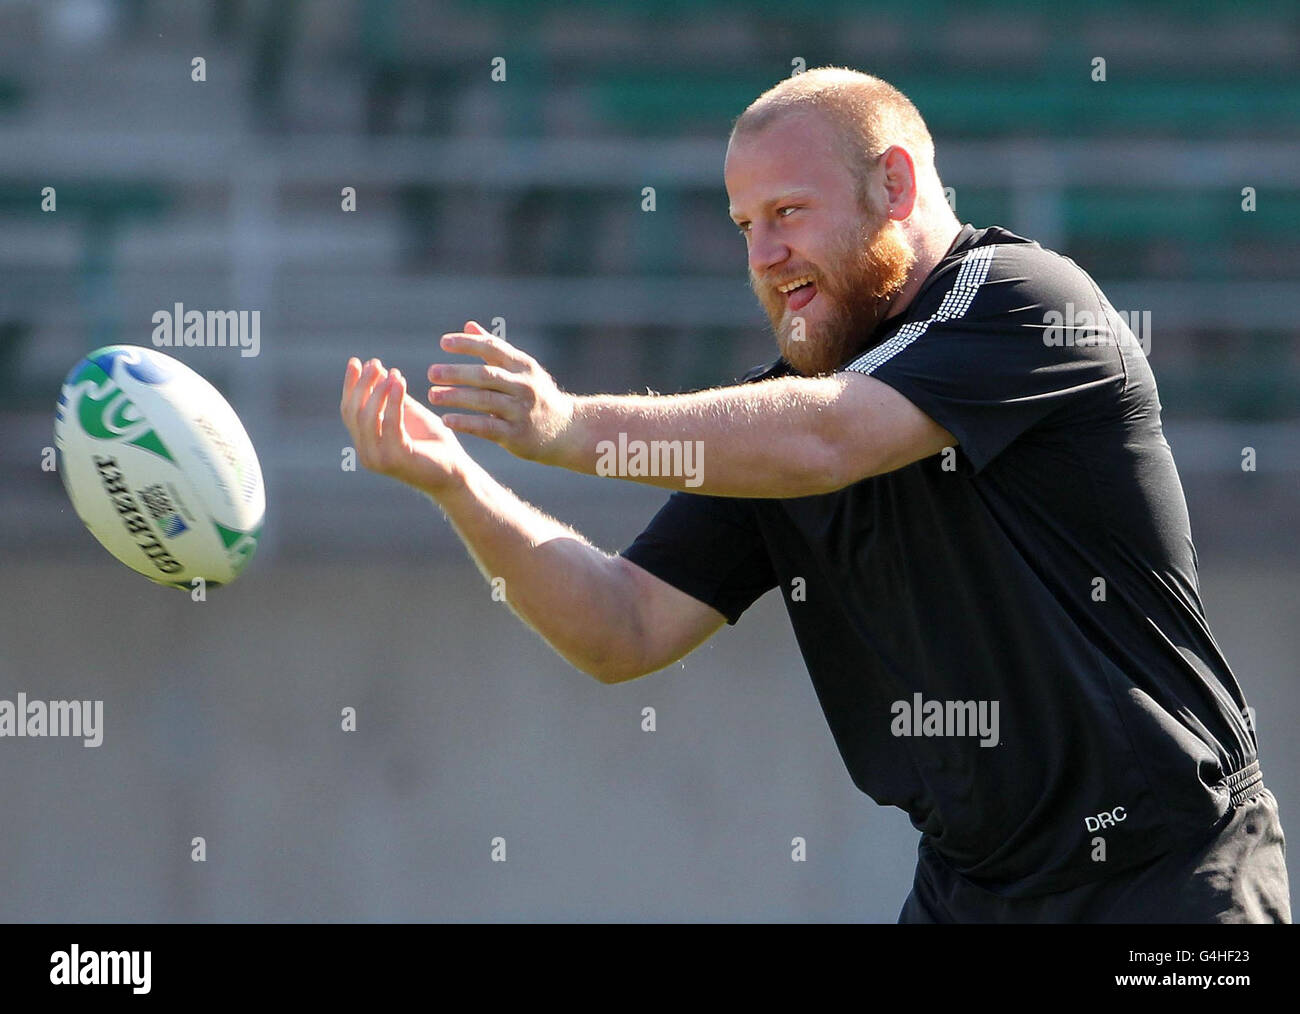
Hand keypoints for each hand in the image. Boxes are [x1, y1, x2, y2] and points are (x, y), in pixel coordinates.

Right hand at [341, 357, 471, 495]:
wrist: (456, 475)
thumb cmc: (436, 446)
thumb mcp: (411, 415)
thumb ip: (394, 398)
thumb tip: (379, 371)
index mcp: (367, 443)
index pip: (349, 411)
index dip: (350, 386)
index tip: (355, 361)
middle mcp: (366, 453)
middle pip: (354, 412)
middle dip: (363, 384)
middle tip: (375, 363)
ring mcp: (378, 458)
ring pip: (368, 417)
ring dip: (378, 390)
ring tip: (393, 371)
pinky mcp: (396, 458)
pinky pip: (390, 423)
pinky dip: (394, 401)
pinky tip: (401, 382)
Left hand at [428, 321, 575, 464]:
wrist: (567, 430)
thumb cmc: (537, 396)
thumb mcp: (521, 370)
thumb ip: (494, 349)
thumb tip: (468, 325)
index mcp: (524, 366)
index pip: (493, 348)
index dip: (468, 344)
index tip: (443, 343)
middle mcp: (524, 386)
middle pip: (485, 376)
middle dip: (456, 373)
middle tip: (432, 372)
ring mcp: (521, 411)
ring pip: (483, 401)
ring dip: (455, 397)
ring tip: (432, 395)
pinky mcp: (516, 434)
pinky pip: (486, 427)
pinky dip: (465, 423)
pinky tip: (446, 419)